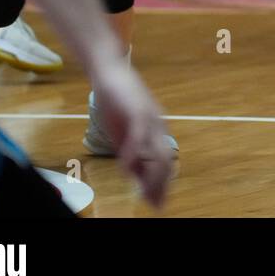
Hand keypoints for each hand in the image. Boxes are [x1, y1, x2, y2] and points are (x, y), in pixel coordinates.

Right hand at [85, 60, 174, 208]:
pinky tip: (126, 168)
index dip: (162, 183)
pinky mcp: (137, 110)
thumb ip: (129, 150)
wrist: (109, 71)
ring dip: (151, 175)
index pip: (164, 161)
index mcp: (156, 131)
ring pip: (156, 150)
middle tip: (156, 204)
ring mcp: (149, 117)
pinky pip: (139, 135)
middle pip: (164, 159)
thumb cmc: (115, 101)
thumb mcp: (123, 131)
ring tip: (146, 193)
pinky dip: (133, 154)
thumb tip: (133, 174)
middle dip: (161, 184)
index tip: (158, 202)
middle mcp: (158, 125)